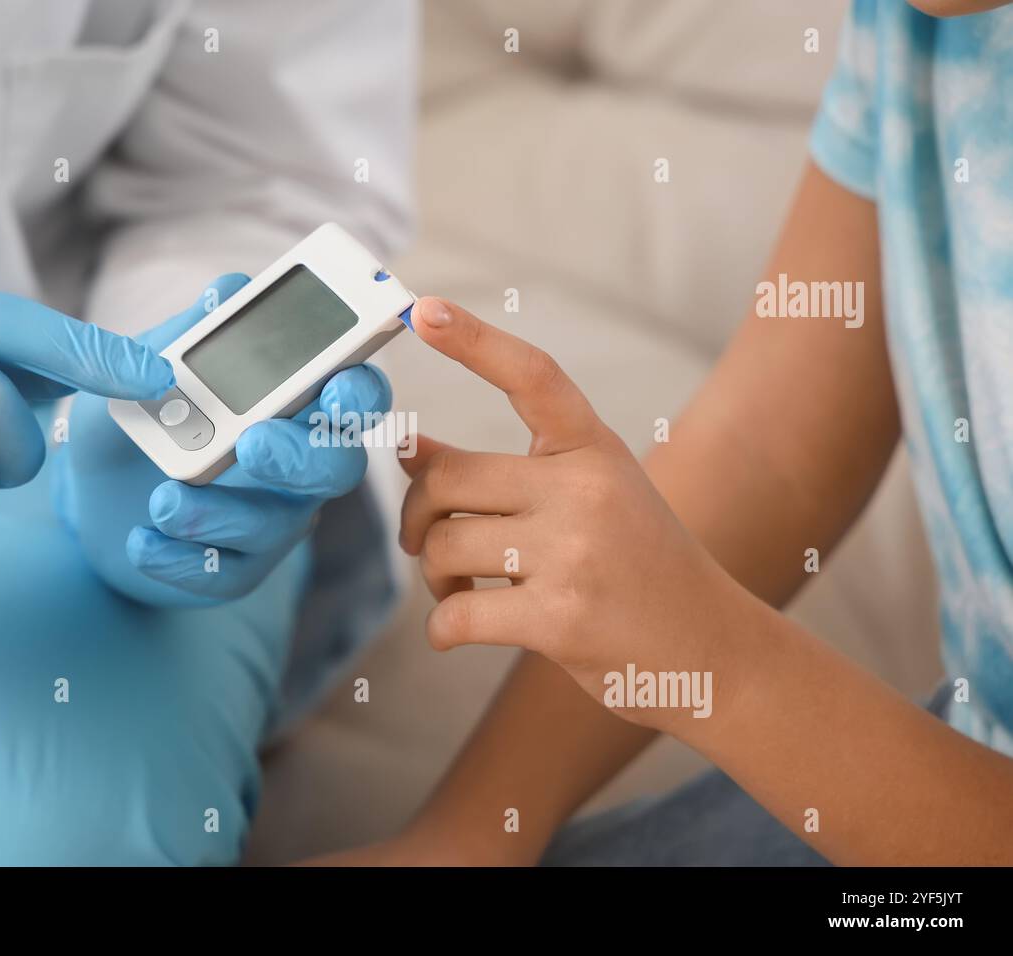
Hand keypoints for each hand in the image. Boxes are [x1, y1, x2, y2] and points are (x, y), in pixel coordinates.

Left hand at [57, 274, 391, 606]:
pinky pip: (230, 574)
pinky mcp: (237, 569)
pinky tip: (141, 540)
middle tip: (252, 443)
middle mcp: (299, 463)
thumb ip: (186, 336)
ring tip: (164, 500)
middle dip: (303, 455)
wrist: (87, 491)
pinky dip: (184, 558)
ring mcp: (273, 520)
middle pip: (340, 465)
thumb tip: (225, 293)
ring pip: (280, 524)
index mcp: (294, 403)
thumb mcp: (144, 370)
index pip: (355, 395)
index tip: (336, 387)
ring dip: (223, 512)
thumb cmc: (137, 417)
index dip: (360, 393)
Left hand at [398, 297, 754, 731]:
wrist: (713, 650)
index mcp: (595, 449)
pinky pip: (456, 614)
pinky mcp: (560, 617)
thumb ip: (505, 473)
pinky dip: (441, 628)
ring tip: (459, 590)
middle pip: (447, 480)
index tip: (424, 311)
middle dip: (415, 518)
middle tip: (419, 542)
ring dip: (434, 578)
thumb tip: (412, 448)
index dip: (473, 340)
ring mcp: (575, 552)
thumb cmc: (638, 568)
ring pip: (443, 547)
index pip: (532, 375)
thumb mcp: (587, 499)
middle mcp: (586, 488)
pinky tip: (456, 629)